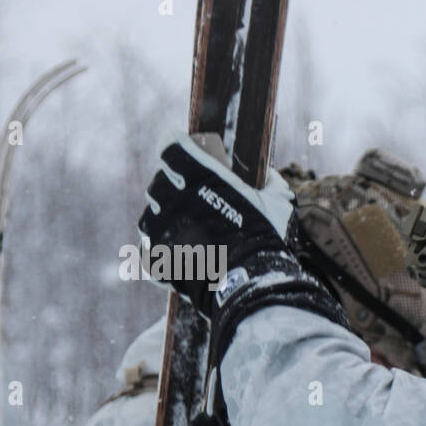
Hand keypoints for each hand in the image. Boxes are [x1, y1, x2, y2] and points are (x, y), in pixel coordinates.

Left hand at [138, 133, 295, 307]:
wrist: (248, 281)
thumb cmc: (263, 237)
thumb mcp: (277, 203)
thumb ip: (271, 183)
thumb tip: (269, 176)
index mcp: (195, 173)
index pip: (170, 144)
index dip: (178, 149)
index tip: (187, 156)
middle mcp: (169, 194)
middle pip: (159, 182)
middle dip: (173, 190)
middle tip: (195, 205)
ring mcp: (157, 226)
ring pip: (151, 216)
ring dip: (166, 222)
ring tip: (189, 236)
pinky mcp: (153, 255)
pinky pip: (148, 249)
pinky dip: (161, 254)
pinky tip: (180, 258)